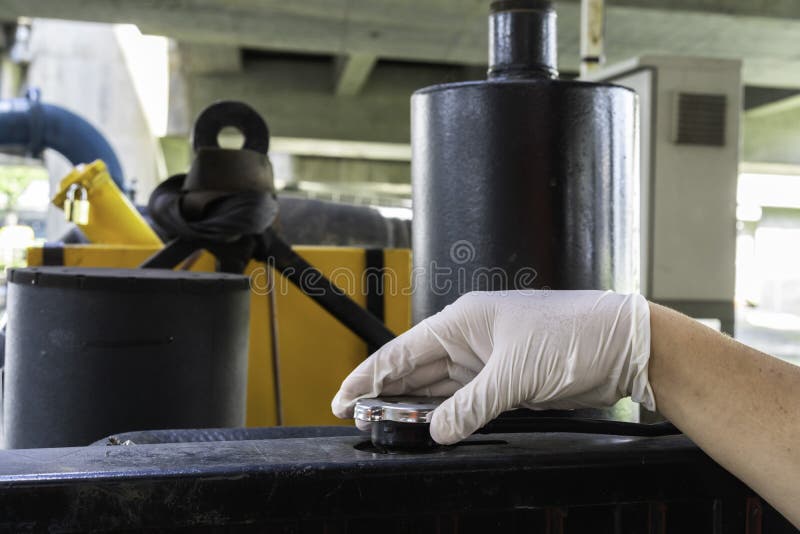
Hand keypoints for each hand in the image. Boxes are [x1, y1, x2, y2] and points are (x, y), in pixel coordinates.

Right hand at [332, 290, 653, 444]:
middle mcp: (470, 338)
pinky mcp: (506, 379)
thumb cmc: (572, 337)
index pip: (402, 351)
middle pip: (416, 370)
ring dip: (415, 407)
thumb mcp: (514, 375)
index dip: (369, 376)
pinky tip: (430, 426)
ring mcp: (488, 359)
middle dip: (386, 395)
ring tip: (385, 426)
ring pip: (439, 387)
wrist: (624, 344)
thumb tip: (436, 431)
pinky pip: (465, 399)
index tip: (342, 398)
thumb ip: (470, 406)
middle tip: (357, 420)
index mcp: (463, 322)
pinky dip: (447, 413)